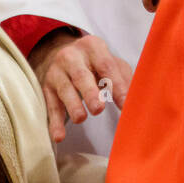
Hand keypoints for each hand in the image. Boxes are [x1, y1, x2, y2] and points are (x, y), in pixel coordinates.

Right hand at [30, 29, 132, 143]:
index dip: (116, 85)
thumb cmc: (94, 62)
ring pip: (65, 89)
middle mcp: (72, 56)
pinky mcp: (47, 88)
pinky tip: (59, 135)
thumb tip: (137, 100)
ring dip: (73, 105)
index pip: (106, 65)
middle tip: (98, 109)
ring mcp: (57, 72)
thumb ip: (124, 78)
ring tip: (81, 119)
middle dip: (90, 92)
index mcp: (93, 47)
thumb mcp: (110, 62)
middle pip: (81, 75)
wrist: (61, 54)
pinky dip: (54, 122)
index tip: (125, 104)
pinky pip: (51, 105)